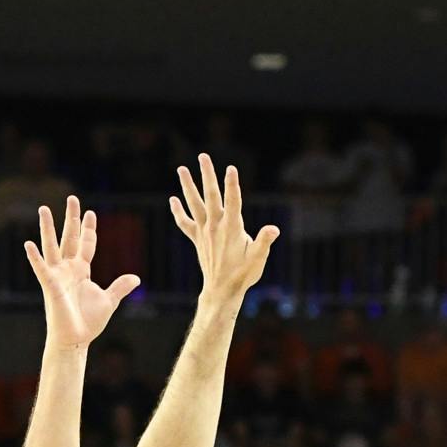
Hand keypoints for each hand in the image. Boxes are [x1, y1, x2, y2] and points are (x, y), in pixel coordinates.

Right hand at [24, 196, 139, 350]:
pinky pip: (41, 268)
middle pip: (70, 238)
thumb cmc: (89, 322)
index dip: (89, 229)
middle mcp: (68, 269)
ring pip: (52, 246)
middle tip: (72, 198)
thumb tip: (136, 278)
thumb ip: (120, 287)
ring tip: (44, 209)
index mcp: (82, 271)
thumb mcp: (109, 301)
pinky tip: (28, 243)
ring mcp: (57, 276)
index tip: (91, 212)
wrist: (76, 340)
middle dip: (71, 218)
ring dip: (48, 228)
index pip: (86, 244)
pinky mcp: (50, 286)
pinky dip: (35, 257)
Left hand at [170, 154, 278, 306]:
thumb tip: (273, 229)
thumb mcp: (258, 258)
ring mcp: (205, 232)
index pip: (233, 200)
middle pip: (211, 195)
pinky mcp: (198, 239)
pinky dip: (178, 212)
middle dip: (208, 175)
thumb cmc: (243, 274)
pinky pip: (185, 223)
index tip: (231, 169)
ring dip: (188, 186)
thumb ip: (265, 241)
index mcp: (232, 227)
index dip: (232, 184)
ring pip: (194, 204)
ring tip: (181, 169)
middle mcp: (216, 226)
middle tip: (203, 156)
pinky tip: (172, 200)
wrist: (222, 290)